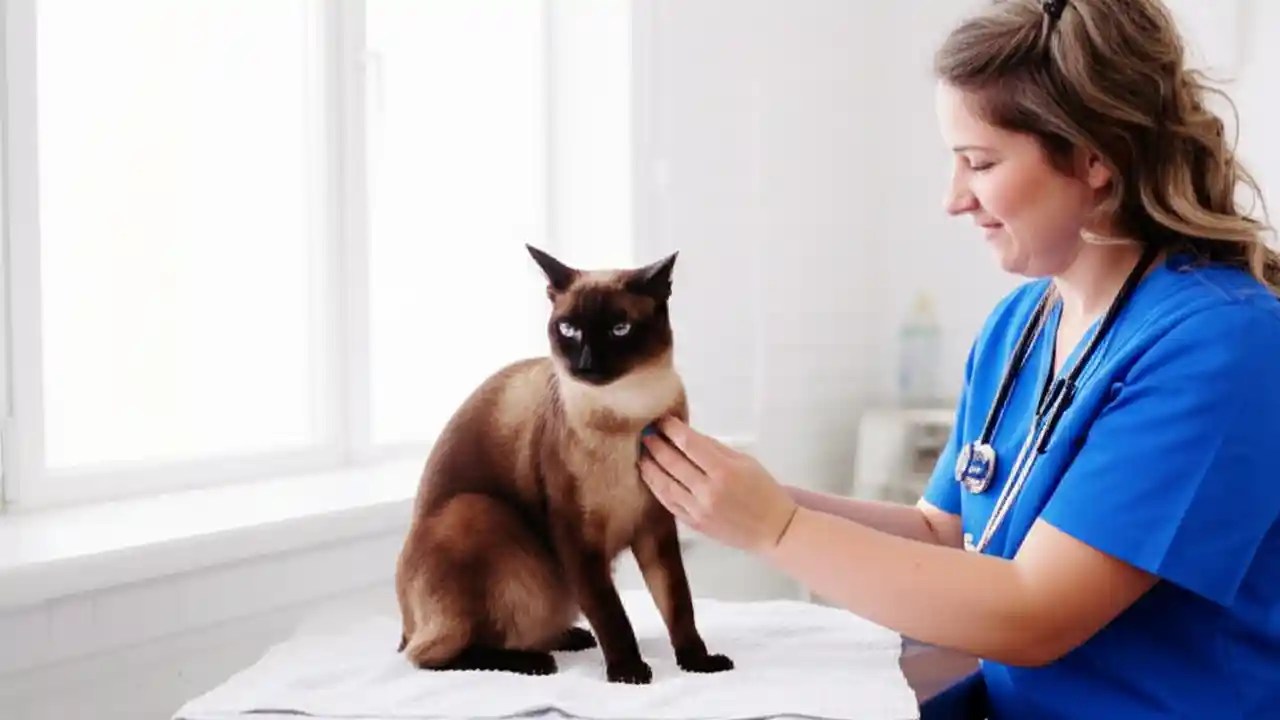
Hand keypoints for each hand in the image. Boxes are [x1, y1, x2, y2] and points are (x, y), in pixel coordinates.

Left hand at [638, 416, 798, 554]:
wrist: (774, 530)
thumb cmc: (764, 492)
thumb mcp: (746, 462)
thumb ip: (716, 448)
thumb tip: (689, 435)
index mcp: (724, 471)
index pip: (689, 444)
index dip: (672, 430)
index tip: (662, 420)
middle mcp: (707, 491)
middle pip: (672, 463)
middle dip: (656, 445)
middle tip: (646, 434)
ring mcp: (698, 510)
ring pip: (664, 485)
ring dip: (650, 467)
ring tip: (641, 454)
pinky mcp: (694, 524)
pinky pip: (668, 504)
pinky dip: (657, 489)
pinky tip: (650, 477)